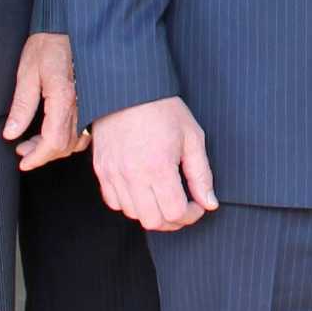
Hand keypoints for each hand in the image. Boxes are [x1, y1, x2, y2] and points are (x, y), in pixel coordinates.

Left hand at [4, 32, 80, 169]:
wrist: (66, 28)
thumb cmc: (47, 46)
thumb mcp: (27, 73)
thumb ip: (21, 106)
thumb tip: (11, 134)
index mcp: (63, 98)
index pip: (54, 141)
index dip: (38, 157)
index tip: (22, 162)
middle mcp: (79, 104)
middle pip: (65, 145)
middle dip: (42, 154)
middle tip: (21, 151)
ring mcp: (86, 103)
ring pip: (74, 140)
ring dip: (53, 148)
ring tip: (32, 143)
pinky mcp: (87, 100)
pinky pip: (82, 129)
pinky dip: (66, 138)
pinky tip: (50, 132)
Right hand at [91, 96, 217, 230]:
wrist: (129, 89)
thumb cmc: (163, 109)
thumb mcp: (192, 137)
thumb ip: (201, 174)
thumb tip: (210, 203)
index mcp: (158, 167)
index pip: (175, 213)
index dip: (191, 215)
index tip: (197, 205)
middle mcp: (132, 175)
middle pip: (153, 221)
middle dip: (173, 220)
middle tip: (183, 207)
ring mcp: (113, 174)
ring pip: (132, 214)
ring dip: (151, 213)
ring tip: (164, 198)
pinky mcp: (101, 170)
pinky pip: (113, 202)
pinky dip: (130, 203)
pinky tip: (143, 190)